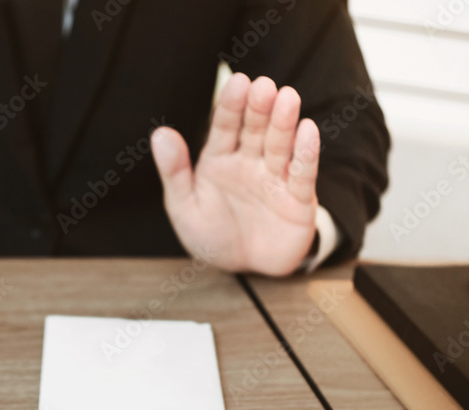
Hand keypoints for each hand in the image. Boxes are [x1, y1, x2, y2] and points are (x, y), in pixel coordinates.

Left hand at [152, 73, 320, 275]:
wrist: (243, 269)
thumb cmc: (211, 235)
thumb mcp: (184, 206)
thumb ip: (174, 171)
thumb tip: (160, 133)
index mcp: (219, 159)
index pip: (225, 126)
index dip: (231, 105)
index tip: (237, 81)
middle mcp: (250, 163)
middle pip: (256, 130)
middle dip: (260, 108)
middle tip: (264, 86)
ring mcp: (275, 178)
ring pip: (280, 146)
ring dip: (285, 123)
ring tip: (288, 98)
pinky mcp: (298, 199)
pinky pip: (302, 174)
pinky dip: (306, 153)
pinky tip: (308, 131)